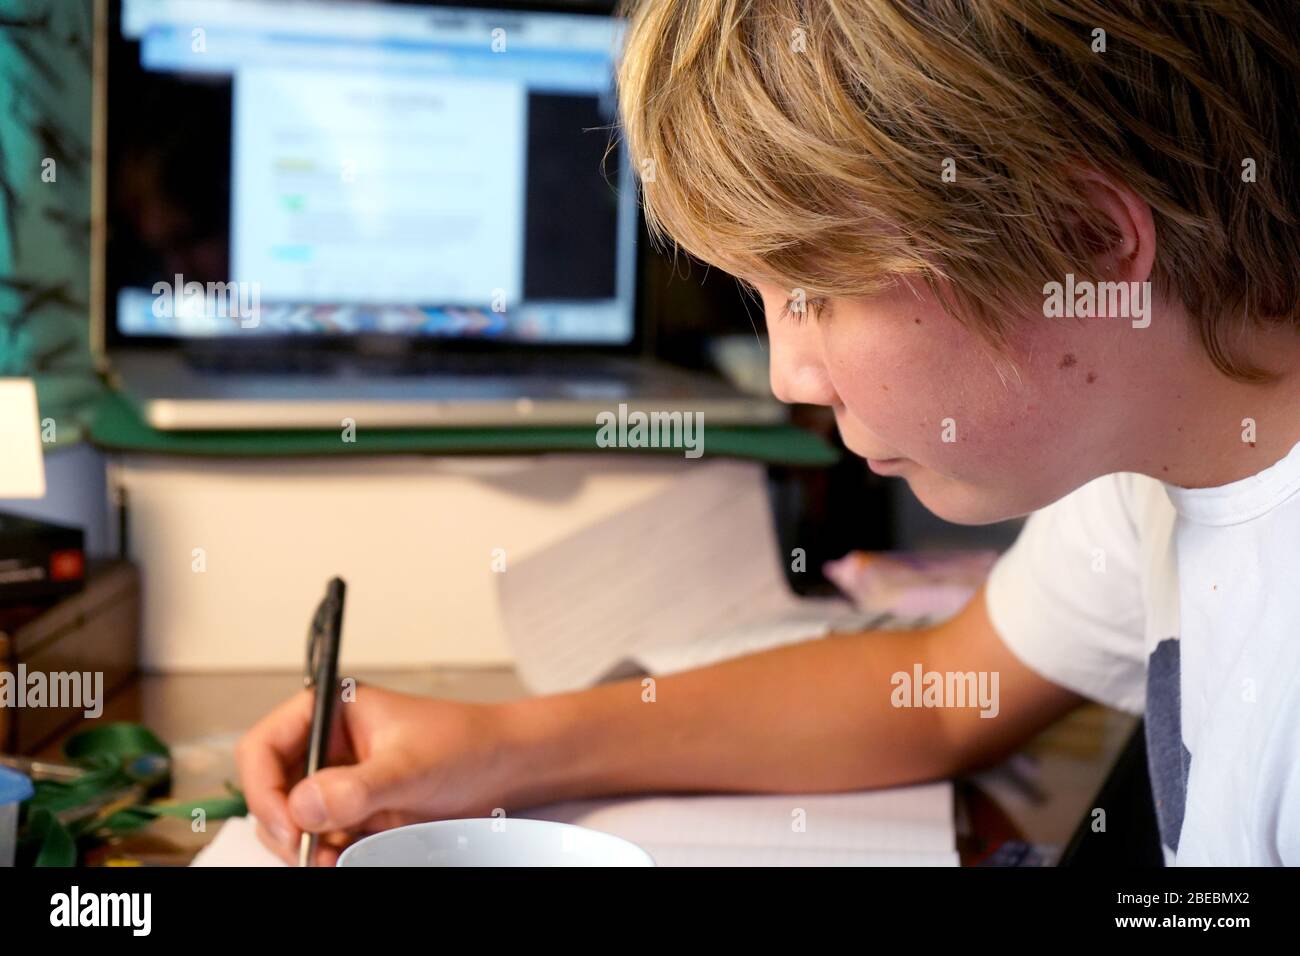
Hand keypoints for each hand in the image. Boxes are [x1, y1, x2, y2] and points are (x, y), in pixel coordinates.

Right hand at [236, 684, 518, 865]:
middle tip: (310, 853)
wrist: (505, 770)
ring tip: (335, 858)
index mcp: (329, 712)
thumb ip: (357, 787)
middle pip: (269, 791)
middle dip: (284, 826)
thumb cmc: (466, 745)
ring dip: (305, 845)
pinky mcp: (352, 810)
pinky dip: (325, 853)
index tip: (289, 826)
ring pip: (290, 821)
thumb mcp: (410, 766)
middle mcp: (325, 745)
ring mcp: (337, 779)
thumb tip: (303, 807)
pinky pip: (319, 838)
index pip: (262, 748)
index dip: (263, 789)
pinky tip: (344, 859)